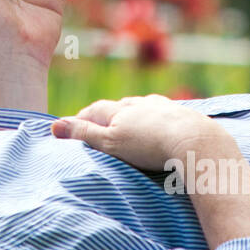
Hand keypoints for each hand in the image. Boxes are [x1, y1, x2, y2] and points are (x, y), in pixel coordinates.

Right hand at [50, 94, 218, 171]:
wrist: (195, 141)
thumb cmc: (149, 145)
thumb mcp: (110, 143)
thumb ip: (83, 134)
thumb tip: (53, 126)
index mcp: (119, 110)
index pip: (95, 110)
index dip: (83, 118)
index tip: (73, 125)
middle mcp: (140, 104)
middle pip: (118, 105)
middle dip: (107, 113)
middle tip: (99, 123)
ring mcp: (164, 107)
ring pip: (143, 106)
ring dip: (133, 112)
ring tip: (129, 120)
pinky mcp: (184, 116)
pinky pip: (165, 113)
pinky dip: (157, 117)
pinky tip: (162, 123)